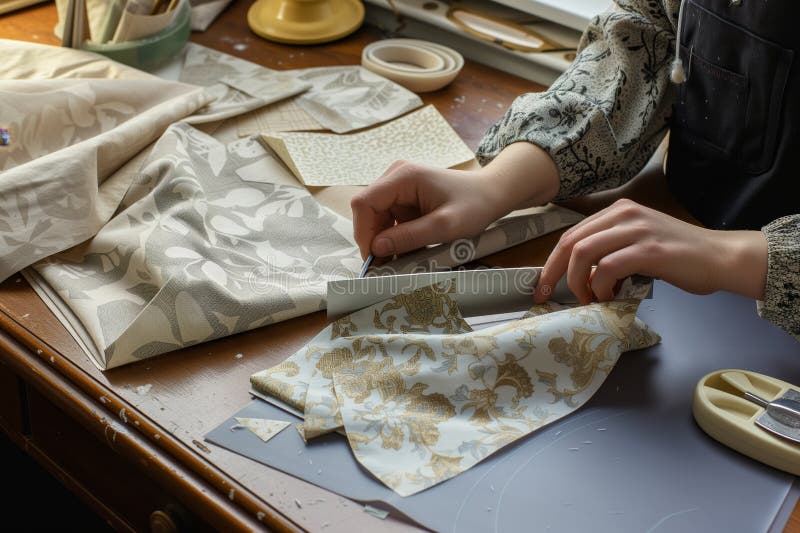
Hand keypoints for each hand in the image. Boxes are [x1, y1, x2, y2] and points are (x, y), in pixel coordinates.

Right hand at [351, 142, 559, 258]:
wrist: (492, 194)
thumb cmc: (474, 206)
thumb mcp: (444, 226)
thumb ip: (410, 236)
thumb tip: (377, 248)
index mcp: (403, 176)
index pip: (364, 203)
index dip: (364, 232)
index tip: (374, 258)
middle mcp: (395, 176)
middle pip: (367, 211)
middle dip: (373, 239)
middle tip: (384, 266)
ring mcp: (399, 185)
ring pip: (376, 218)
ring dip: (384, 241)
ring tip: (398, 260)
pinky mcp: (404, 196)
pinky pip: (389, 219)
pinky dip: (394, 237)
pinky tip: (407, 250)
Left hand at [535, 199, 767, 303]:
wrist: (720, 258)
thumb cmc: (680, 257)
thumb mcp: (638, 244)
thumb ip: (610, 251)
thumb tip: (582, 276)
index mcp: (618, 211)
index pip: (571, 234)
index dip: (552, 262)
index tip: (542, 285)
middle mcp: (623, 214)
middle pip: (570, 242)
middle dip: (554, 272)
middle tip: (550, 296)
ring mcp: (636, 230)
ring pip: (583, 253)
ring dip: (578, 281)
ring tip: (589, 298)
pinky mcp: (648, 249)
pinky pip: (608, 267)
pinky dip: (601, 286)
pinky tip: (610, 296)